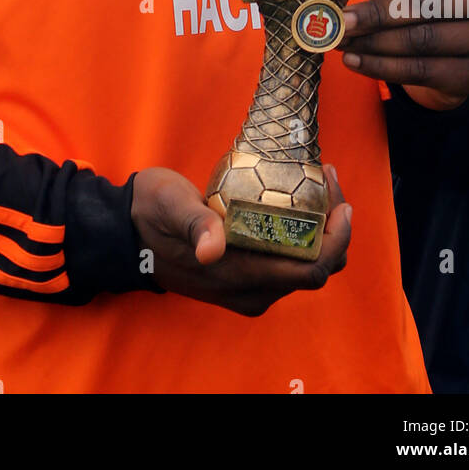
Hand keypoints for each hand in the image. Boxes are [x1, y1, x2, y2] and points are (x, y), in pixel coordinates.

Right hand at [131, 164, 350, 315]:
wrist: (126, 235)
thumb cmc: (151, 212)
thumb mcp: (171, 205)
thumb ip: (195, 224)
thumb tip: (212, 250)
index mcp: (237, 276)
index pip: (310, 271)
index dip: (336, 241)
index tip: (341, 202)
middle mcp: (251, 290)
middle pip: (316, 268)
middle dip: (333, 227)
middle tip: (328, 179)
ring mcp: (250, 288)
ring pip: (306, 267)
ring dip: (321, 230)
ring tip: (318, 183)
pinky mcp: (246, 279)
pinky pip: (291, 263)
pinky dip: (305, 235)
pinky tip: (299, 201)